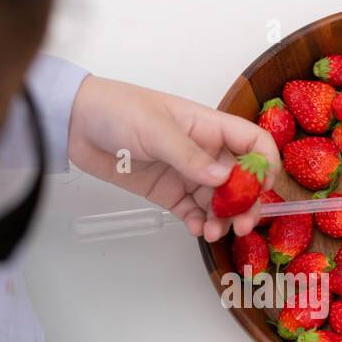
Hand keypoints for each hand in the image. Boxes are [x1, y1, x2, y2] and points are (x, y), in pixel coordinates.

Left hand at [68, 76, 280, 241]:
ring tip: (213, 232)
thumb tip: (222, 180)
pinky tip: (197, 230)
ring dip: (223, 219)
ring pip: (218, 201)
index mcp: (208, 127)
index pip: (252, 143)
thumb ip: (189, 156)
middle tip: (242, 225)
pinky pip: (192, 212)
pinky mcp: (168, 192)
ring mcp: (186, 174)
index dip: (264, 164)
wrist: (76, 123)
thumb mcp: (155, 129)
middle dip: (246, 203)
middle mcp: (203, 151)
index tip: (262, 188)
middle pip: (241, 180)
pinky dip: (199, 223)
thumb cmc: (117, 110)